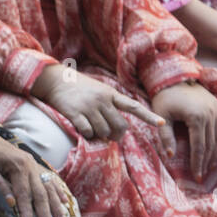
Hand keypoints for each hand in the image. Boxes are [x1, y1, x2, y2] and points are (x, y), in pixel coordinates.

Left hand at [0, 111, 67, 216]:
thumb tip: (12, 203)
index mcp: (18, 165)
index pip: (25, 194)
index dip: (27, 213)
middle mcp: (30, 164)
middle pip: (41, 194)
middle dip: (45, 214)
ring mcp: (33, 164)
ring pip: (48, 188)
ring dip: (55, 206)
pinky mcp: (33, 164)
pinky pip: (48, 179)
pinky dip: (57, 191)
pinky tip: (64, 201)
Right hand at [32, 63, 164, 139]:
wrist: (54, 79)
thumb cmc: (77, 87)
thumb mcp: (98, 89)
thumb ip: (108, 104)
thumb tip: (113, 129)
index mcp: (110, 94)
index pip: (133, 106)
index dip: (148, 116)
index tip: (162, 124)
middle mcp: (102, 100)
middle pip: (119, 126)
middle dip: (116, 135)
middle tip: (110, 137)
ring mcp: (88, 106)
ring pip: (104, 131)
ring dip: (100, 136)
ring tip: (93, 131)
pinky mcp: (75, 113)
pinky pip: (87, 132)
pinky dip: (87, 135)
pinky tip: (82, 130)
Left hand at [151, 82, 216, 177]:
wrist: (175, 78)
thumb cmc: (164, 97)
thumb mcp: (161, 116)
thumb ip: (165, 136)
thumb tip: (170, 155)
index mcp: (196, 117)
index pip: (199, 147)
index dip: (198, 163)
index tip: (196, 176)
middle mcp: (211, 114)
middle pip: (211, 145)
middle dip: (206, 162)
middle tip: (201, 175)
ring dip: (215, 154)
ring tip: (208, 166)